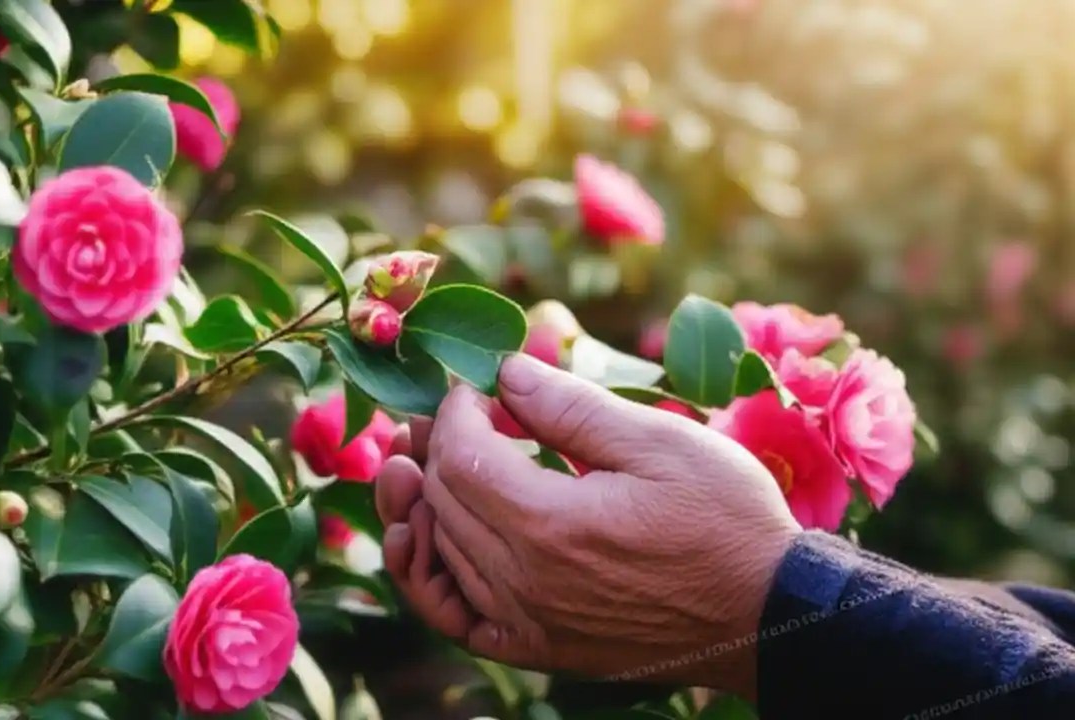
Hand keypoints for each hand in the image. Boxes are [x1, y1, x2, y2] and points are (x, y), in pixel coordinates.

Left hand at [375, 354, 802, 699]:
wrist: (767, 616)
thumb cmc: (726, 521)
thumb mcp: (659, 443)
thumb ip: (572, 407)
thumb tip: (506, 370)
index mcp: (549, 524)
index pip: (460, 456)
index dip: (454, 410)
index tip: (474, 384)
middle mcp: (523, 581)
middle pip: (442, 500)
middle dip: (433, 445)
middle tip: (445, 412)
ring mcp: (526, 623)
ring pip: (438, 553)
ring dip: (422, 500)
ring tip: (416, 461)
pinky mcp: (537, 649)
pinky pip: (453, 617)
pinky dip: (426, 578)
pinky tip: (422, 542)